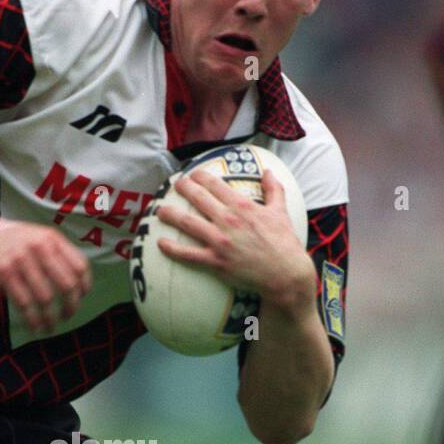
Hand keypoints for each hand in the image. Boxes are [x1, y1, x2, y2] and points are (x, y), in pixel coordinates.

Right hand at [0, 206, 91, 333]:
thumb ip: (52, 254)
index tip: (80, 299)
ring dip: (51, 318)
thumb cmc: (4, 241)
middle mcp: (39, 247)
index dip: (84, 287)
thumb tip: (72, 285)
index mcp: (51, 238)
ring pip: (46, 298)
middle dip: (70, 306)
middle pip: (68, 285)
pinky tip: (34, 327)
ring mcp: (21, 260)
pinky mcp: (4, 273)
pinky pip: (25, 304)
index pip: (80, 266)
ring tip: (49, 327)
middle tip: (67, 317)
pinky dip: (33, 320)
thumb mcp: (33, 237)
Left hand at [156, 168, 313, 312]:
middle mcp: (227, 220)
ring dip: (170, 214)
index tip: (192, 174)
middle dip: (183, 188)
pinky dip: (172, 249)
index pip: (215, 184)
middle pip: (198, 198)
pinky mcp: (215, 261)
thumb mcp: (281, 211)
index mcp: (242, 205)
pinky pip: (188, 254)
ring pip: (188, 222)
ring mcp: (219, 241)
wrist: (284, 273)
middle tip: (174, 185)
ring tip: (159, 210)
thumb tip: (267, 171)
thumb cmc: (284, 242)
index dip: (200, 176)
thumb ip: (273, 189)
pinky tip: (160, 243)